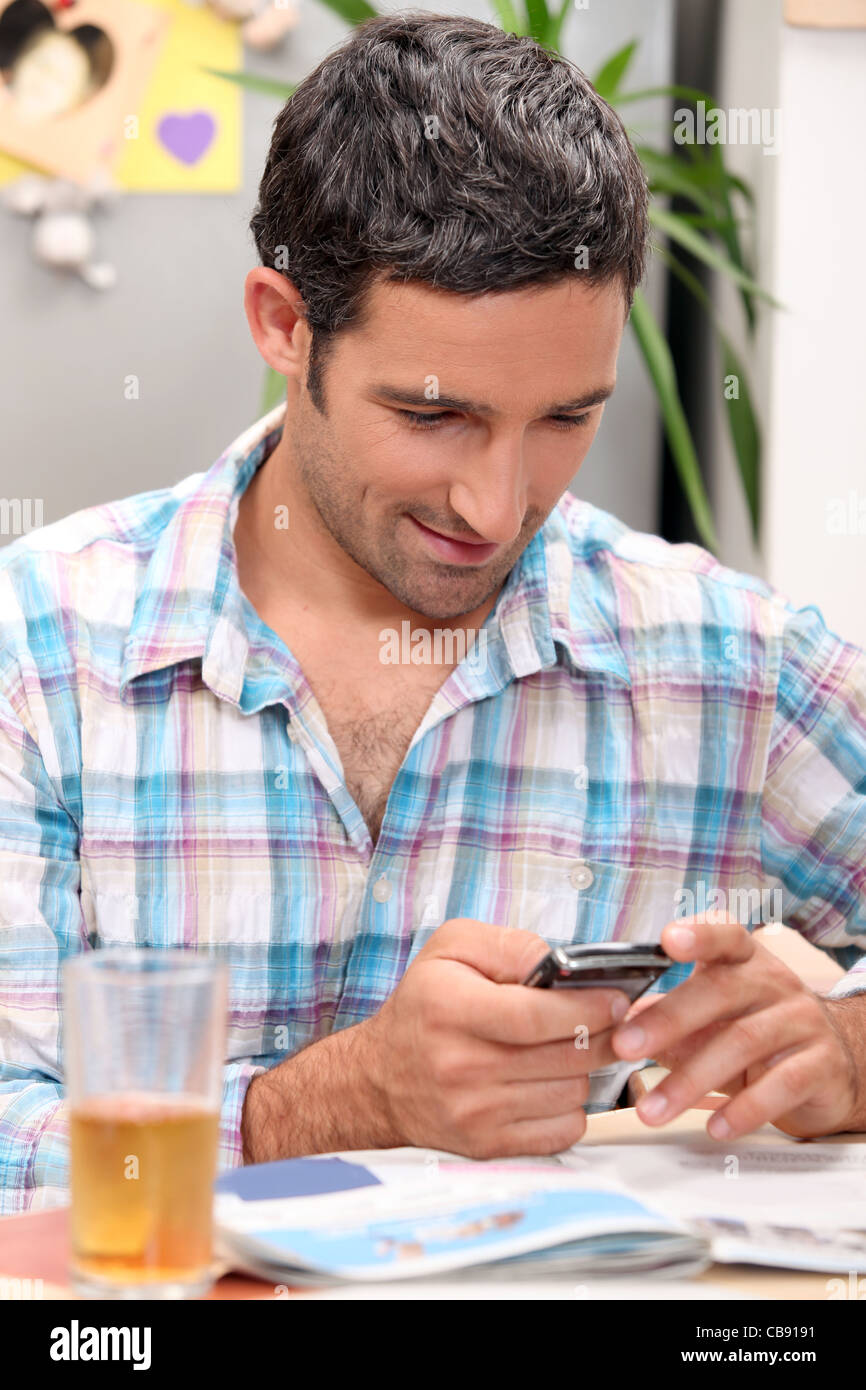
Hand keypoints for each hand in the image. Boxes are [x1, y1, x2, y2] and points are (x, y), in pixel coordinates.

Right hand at [364, 918, 631, 1158]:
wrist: (377, 1081)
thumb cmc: (423, 1007)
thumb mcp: (452, 950)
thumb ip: (511, 946)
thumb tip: (562, 967)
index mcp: (451, 1009)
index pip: (538, 1016)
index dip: (589, 1007)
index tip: (615, 1000)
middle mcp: (460, 1065)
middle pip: (565, 1056)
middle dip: (602, 1034)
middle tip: (611, 1020)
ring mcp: (474, 1111)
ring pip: (571, 1092)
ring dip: (584, 1068)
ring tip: (572, 1048)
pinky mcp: (487, 1145)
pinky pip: (562, 1131)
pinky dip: (570, 1105)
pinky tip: (553, 1082)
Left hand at [610, 913, 863, 1140]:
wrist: (832, 1064)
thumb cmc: (760, 1031)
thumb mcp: (713, 1019)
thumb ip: (669, 1018)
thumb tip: (620, 1022)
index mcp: (745, 960)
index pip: (725, 935)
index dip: (699, 934)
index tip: (667, 940)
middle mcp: (775, 982)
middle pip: (722, 990)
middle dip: (669, 1019)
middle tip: (624, 1046)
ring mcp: (802, 1020)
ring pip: (744, 1042)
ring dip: (691, 1079)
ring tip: (653, 1109)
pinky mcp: (822, 1064)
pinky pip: (782, 1085)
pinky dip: (744, 1109)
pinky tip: (716, 1127)